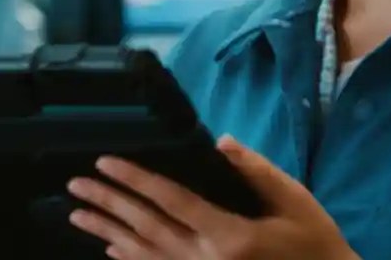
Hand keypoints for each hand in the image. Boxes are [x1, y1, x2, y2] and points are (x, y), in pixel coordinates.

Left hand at [66, 136, 358, 259]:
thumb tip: (220, 142)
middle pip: (145, 227)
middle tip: (76, 183)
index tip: (106, 161)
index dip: (134, 179)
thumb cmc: (314, 242)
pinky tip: (110, 248)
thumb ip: (255, 171)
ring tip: (77, 213)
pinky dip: (130, 259)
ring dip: (107, 231)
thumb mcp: (293, 200)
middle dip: (108, 202)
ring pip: (143, 253)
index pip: (170, 200)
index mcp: (228, 236)